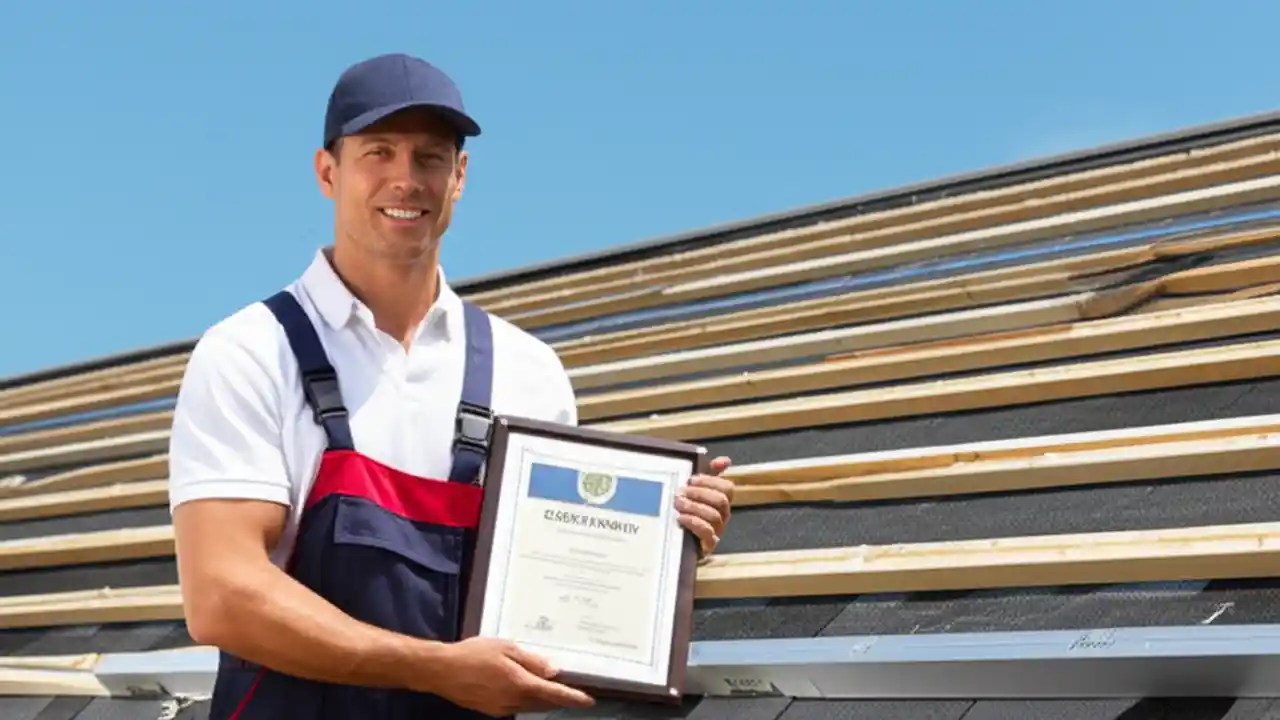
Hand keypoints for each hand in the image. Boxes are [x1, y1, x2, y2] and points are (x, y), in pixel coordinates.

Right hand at [430, 636, 594, 715]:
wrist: (442, 671)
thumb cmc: (473, 654)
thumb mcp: (506, 648)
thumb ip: (531, 660)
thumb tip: (553, 670)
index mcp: (520, 683)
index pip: (554, 693)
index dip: (573, 698)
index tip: (589, 701)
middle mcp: (513, 700)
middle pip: (544, 702)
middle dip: (559, 698)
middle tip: (571, 690)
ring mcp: (501, 708)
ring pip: (530, 705)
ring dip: (542, 699)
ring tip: (548, 687)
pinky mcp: (490, 710)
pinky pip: (515, 706)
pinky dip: (524, 699)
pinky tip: (521, 687)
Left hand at [676, 456, 733, 557]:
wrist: (673, 540)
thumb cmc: (687, 511)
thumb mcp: (695, 490)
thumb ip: (708, 473)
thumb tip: (726, 461)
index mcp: (721, 501)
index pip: (728, 488)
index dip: (711, 481)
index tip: (692, 479)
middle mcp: (723, 516)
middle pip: (721, 501)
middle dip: (700, 494)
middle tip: (681, 492)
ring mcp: (717, 531)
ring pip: (714, 516)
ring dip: (694, 507)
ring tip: (678, 504)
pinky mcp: (708, 545)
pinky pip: (707, 532)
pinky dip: (694, 523)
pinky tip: (680, 518)